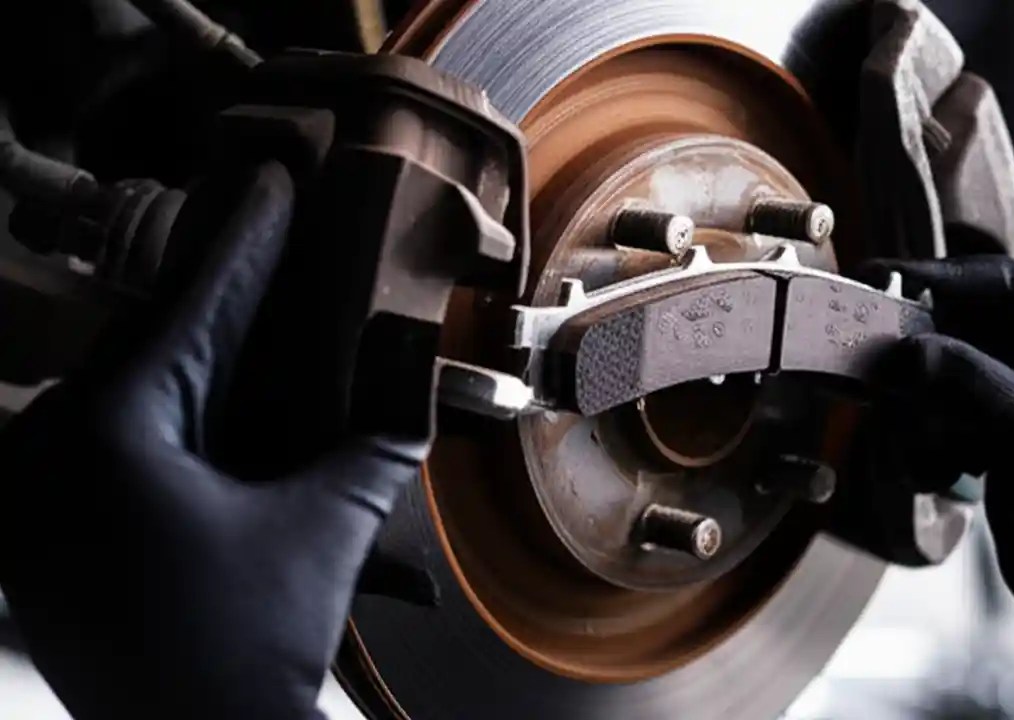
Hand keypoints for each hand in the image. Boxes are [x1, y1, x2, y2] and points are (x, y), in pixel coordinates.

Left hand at [0, 161, 423, 718]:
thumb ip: (376, 443)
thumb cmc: (243, 652)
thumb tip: (417, 380)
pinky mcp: (52, 534)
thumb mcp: (326, 531)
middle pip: (160, 339)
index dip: (246, 239)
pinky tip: (230, 395)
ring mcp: (41, 496)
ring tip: (266, 304)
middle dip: (228, 290)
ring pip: (140, 389)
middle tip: (279, 230)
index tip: (271, 178)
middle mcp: (52, 452)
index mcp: (106, 435)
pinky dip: (181, 412)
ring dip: (207, 351)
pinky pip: (122, 440)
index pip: (194, 307)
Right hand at [858, 255, 1013, 718]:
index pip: (1006, 284)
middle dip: (926, 355)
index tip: (877, 280)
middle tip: (871, 366)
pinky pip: (952, 419)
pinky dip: (935, 441)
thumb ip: (966, 382)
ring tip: (929, 447)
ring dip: (927, 409)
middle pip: (972, 328)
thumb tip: (901, 347)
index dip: (938, 280)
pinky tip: (942, 473)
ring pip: (953, 377)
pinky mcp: (1012, 444)